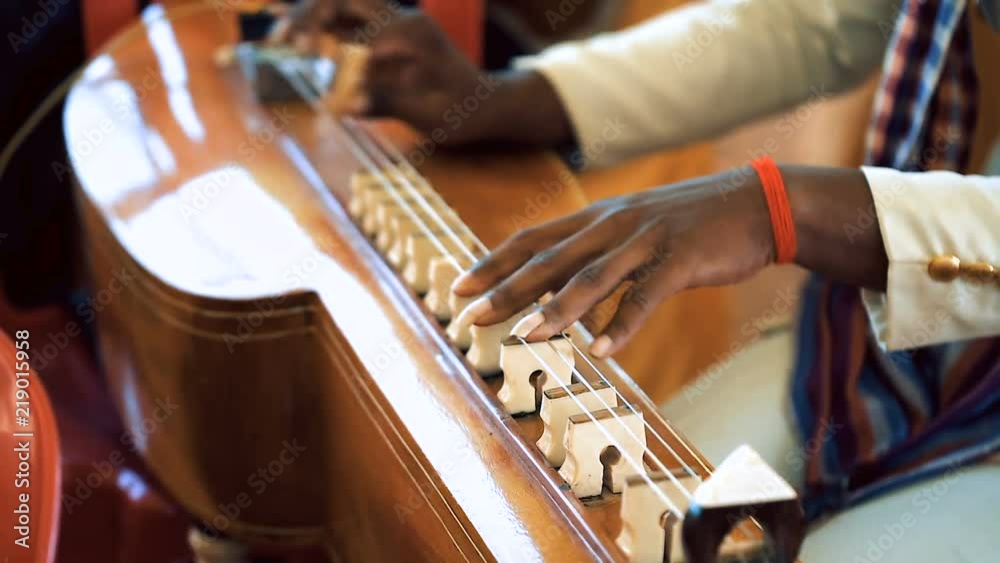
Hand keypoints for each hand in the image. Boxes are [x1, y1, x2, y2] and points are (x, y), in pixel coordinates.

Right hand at [269, 1, 572, 145]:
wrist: (488, 105)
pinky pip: (353, 24)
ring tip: (281, 38)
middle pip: (343, 0)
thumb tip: (345, 105)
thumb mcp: (426, 113)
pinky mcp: (391, 38)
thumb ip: (385, 103)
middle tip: (278, 38)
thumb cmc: (462, 111)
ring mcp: (396, 26)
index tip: (293, 48)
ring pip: (346, 7)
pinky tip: (304, 45)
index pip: (352, 18)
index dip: (317, 28)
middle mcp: (401, 20)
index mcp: (409, 32)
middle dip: (307, 13)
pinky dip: (326, 29)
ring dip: (313, 18)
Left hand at [451, 166, 887, 357]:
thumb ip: (596, 256)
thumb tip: (559, 295)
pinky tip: (601, 350)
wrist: (758, 204)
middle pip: (550, 260)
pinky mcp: (681, 260)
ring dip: (558, 309)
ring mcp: (646, 241)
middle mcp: (613, 225)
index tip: (459, 287)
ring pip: (593, 277)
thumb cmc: (689, 223)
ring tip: (527, 337)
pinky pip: (647, 296)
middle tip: (470, 317)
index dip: (494, 263)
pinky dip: (623, 324)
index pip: (533, 240)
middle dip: (506, 290)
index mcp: (598, 218)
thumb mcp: (634, 230)